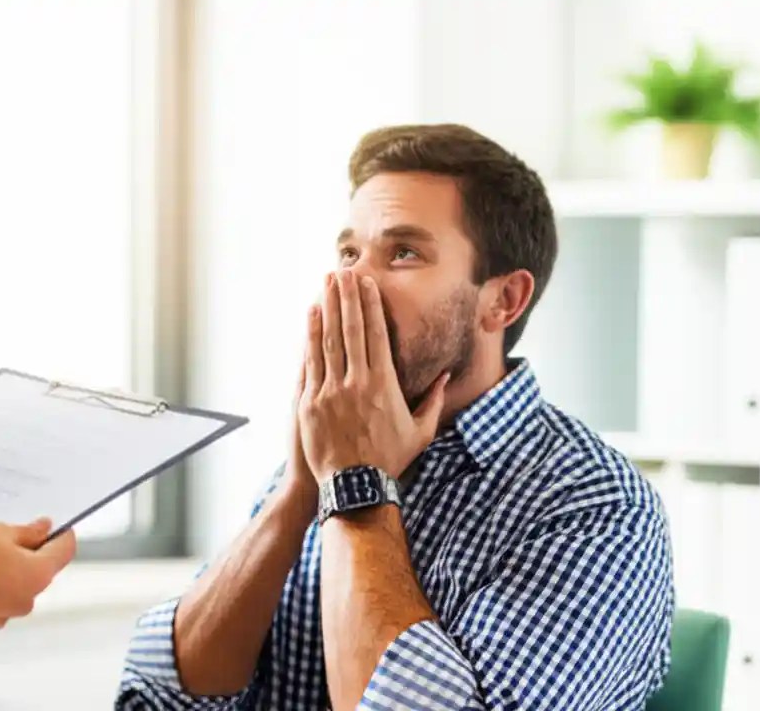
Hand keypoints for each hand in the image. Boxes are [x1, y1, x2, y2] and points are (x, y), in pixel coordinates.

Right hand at [0, 518, 76, 628]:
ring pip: (11, 587)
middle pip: (37, 571)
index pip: (64, 551)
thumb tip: (43, 529)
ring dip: (3, 571)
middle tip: (7, 534)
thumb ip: (24, 532)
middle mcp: (26, 600)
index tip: (54, 525)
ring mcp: (3, 615)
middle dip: (26, 553)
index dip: (61, 535)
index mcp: (39, 575)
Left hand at [298, 270, 449, 481]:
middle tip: (345, 271)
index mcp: (383, 385)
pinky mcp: (310, 403)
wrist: (355, 487)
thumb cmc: (390, 460)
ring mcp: (330, 392)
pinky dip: (310, 337)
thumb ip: (434, 400)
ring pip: (328, 341)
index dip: (371, 306)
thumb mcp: (420, 431)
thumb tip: (449, 375)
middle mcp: (356, 383)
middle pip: (351, 330)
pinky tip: (311, 316)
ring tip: (326, 284)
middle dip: (348, 297)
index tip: (368, 284)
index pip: (376, 335)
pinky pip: (310, 363)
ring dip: (328, 308)